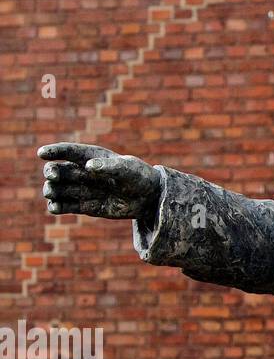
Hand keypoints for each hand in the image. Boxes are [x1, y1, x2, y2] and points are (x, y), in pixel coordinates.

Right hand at [38, 142, 160, 219]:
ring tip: (53, 193)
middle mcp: (83, 172)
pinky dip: (55, 207)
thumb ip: (109, 167)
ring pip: (56, 189)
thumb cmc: (139, 177)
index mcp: (92, 157)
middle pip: (57, 171)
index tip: (41, 153)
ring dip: (50, 190)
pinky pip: (63, 206)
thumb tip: (89, 167)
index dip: (54, 151)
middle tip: (53, 177)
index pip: (68, 151)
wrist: (148, 198)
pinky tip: (55, 207)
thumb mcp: (127, 169)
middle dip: (51, 173)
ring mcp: (82, 189)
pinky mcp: (84, 205)